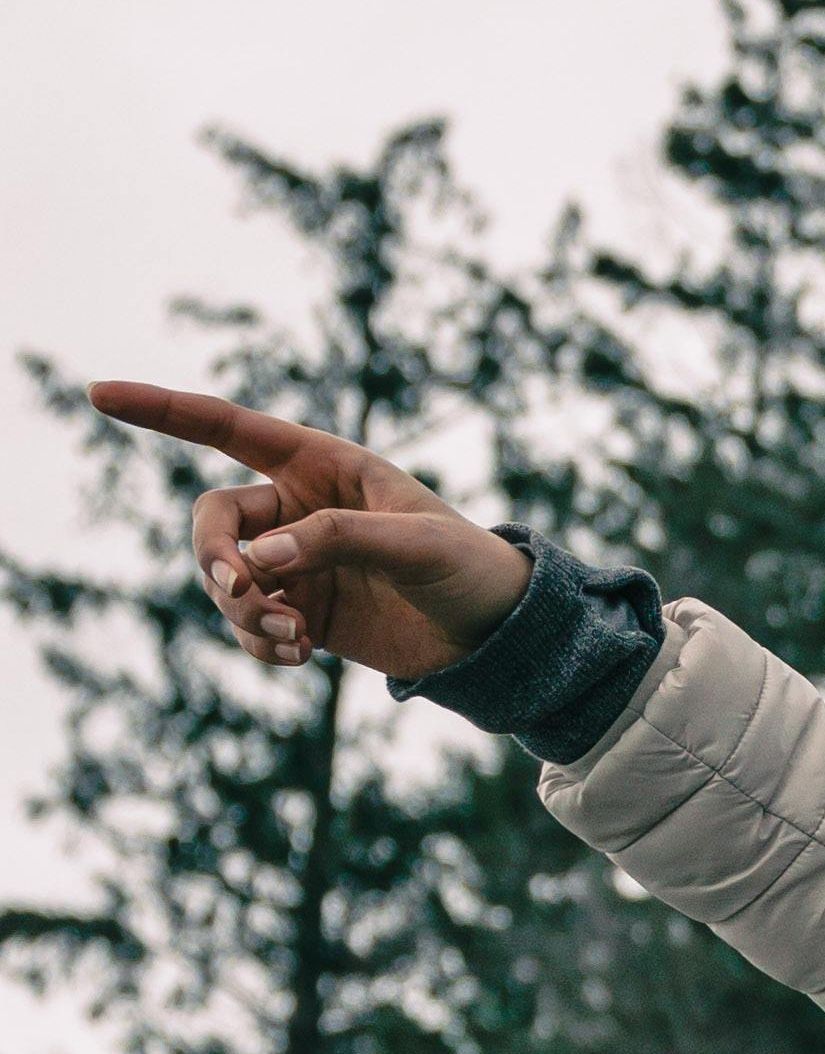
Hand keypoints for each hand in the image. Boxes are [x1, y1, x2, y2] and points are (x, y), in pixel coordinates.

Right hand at [88, 386, 529, 688]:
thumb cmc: (467, 568)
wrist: (496, 635)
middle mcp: (298, 508)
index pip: (227, 427)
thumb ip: (333, 541)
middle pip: (213, 521)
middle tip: (240, 591)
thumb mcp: (413, 545)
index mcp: (323, 464)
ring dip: (245, 613)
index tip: (100, 394)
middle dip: (213, 559)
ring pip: (226, 582)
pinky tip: (301, 659)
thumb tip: (253, 562)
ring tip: (297, 638)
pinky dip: (259, 643)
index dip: (162, 410)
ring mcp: (295, 563)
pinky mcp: (300, 613)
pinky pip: (248, 627)